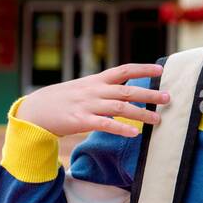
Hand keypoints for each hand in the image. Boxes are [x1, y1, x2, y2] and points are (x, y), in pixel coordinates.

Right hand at [14, 63, 171, 138]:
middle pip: (127, 90)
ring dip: (141, 113)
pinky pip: (104, 124)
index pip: (123, 70)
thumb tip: (127, 90)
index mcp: (96, 81)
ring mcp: (87, 105)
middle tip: (168, 98)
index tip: (161, 69)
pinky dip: (121, 129)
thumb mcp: (84, 88)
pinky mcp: (80, 121)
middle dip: (149, 94)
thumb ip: (104, 88)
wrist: (34, 110)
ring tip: (157, 119)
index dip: (143, 69)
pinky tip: (134, 134)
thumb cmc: (62, 100)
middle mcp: (94, 91)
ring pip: (119, 107)